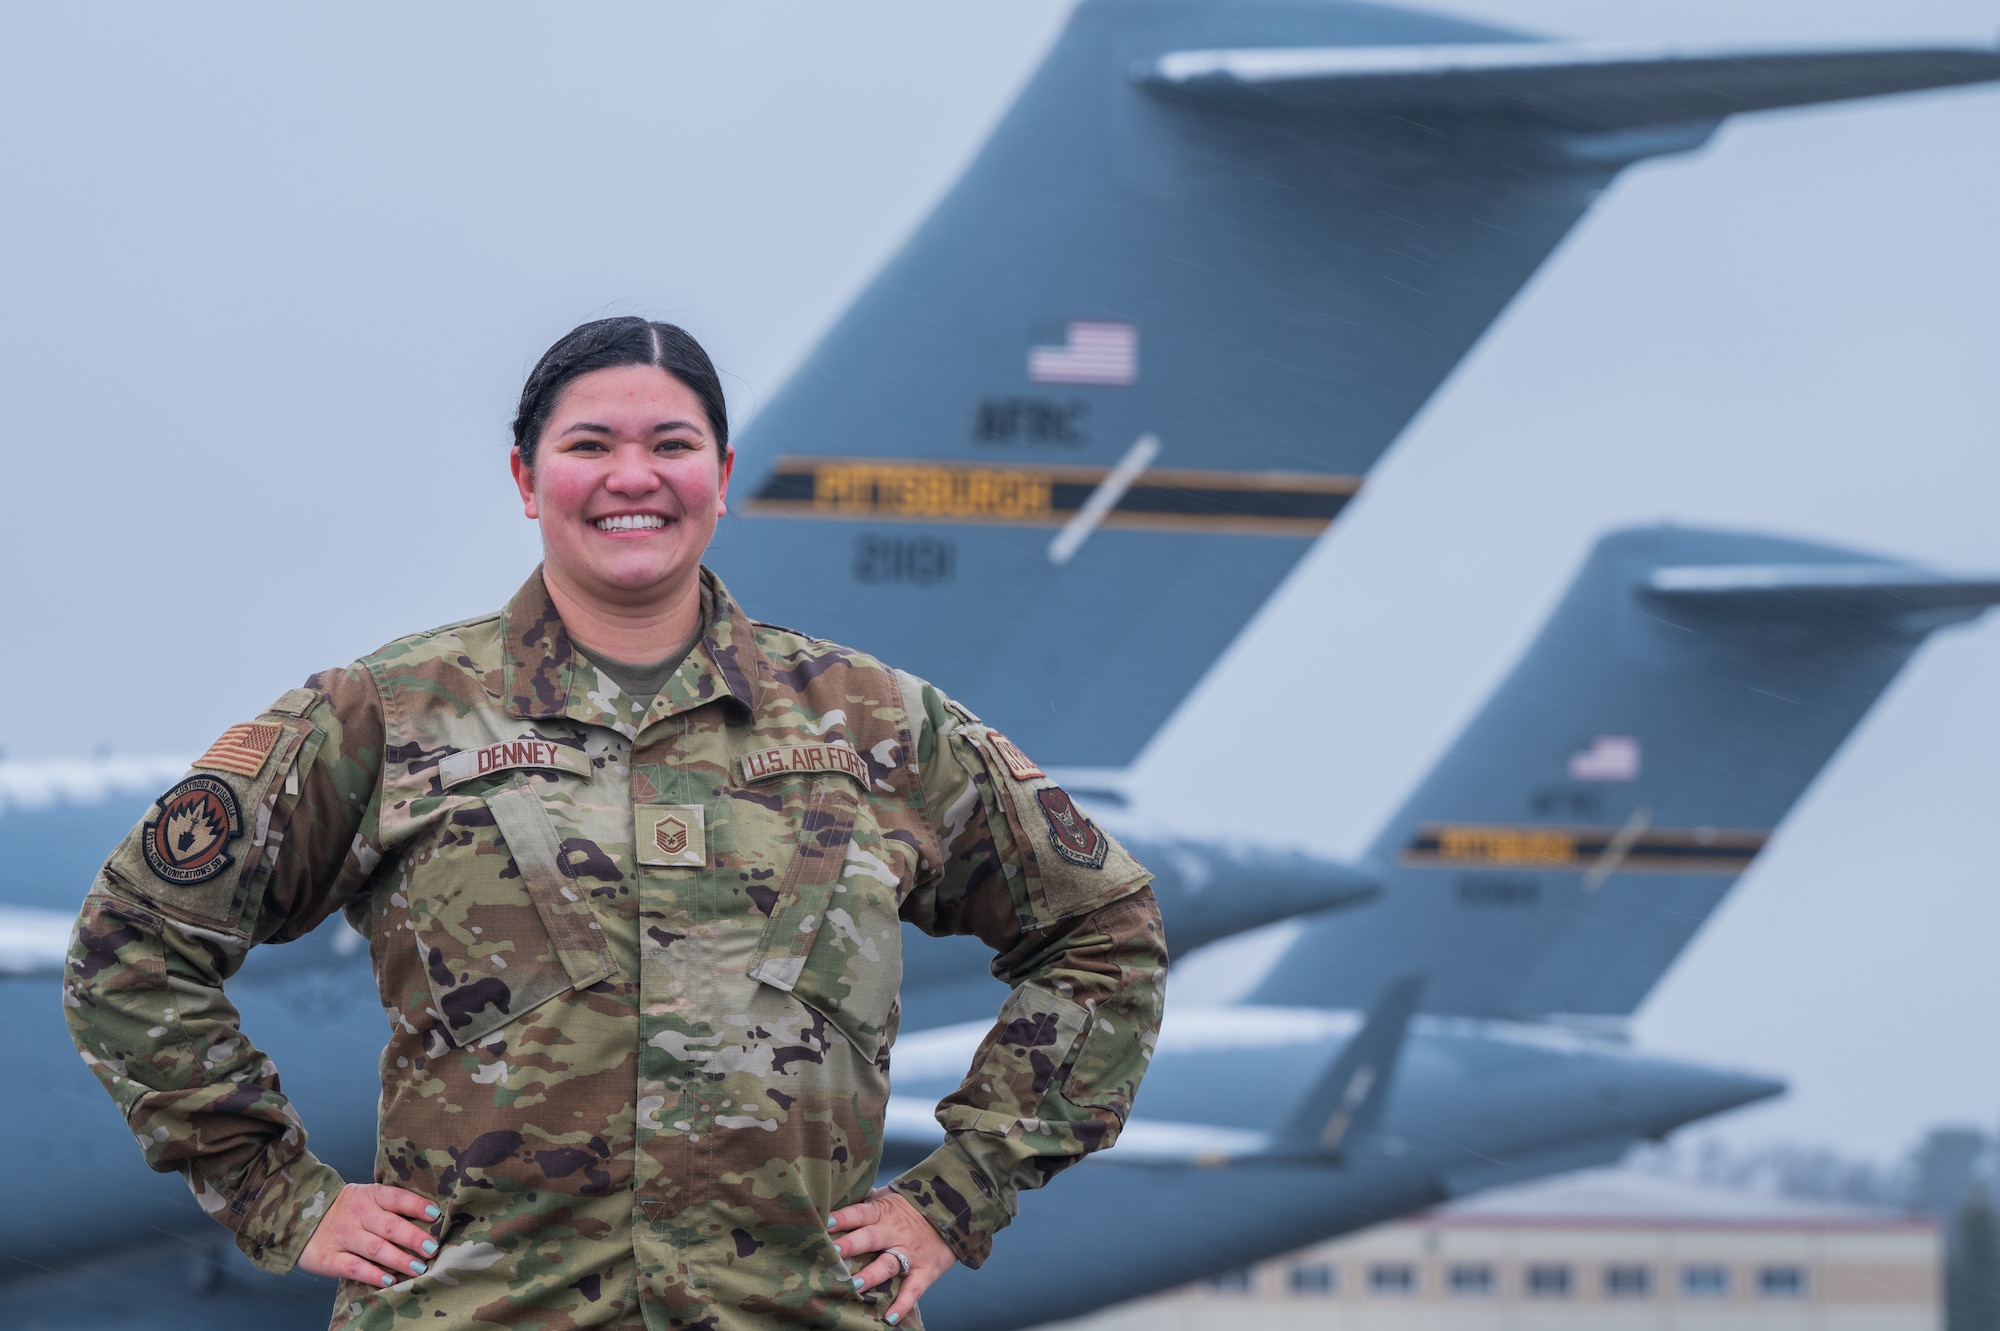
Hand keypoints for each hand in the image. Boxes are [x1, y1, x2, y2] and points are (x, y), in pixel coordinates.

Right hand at [298, 1183, 441, 1287]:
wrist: (298, 1218)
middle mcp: (358, 1214)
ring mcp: (343, 1236)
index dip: (416, 1205)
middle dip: (413, 1237)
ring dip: (399, 1259)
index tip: (435, 1214)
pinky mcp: (328, 1258)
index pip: (397, 1198)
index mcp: (370, 1195)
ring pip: (375, 1248)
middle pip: (390, 1226)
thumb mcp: (366, 1198)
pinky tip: (389, 1280)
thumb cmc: (346, 1210)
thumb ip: (391, 1207)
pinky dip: (372, 1274)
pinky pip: (353, 1267)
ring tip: (418, 1268)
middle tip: (432, 1248)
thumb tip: (431, 1219)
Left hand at [828, 1186, 955, 1324]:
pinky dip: (903, 1305)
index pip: (859, 1214)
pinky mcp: (924, 1271)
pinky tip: (889, 1318)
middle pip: (869, 1238)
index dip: (842, 1218)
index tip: (824, 1223)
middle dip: (850, 1246)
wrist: (954, 1211)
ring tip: (853, 1285)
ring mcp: (909, 1253)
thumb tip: (839, 1198)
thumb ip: (866, 1201)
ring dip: (870, 1275)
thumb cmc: (913, 1205)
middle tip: (832, 1253)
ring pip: (887, 1265)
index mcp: (882, 1213)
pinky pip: (913, 1290)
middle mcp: (894, 1233)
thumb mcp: (890, 1196)